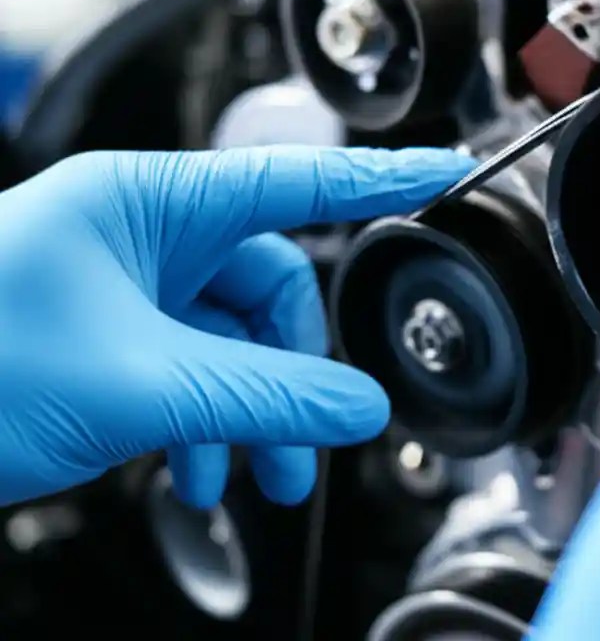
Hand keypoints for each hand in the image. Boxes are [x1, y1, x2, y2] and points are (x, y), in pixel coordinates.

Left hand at [0, 146, 470, 507]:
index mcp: (149, 204)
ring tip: (251, 475)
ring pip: (233, 342)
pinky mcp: (108, 337)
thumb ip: (266, 397)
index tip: (444, 172)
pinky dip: (205, 425)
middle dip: (294, 372)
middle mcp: (141, 236)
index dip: (381, 181)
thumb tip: (357, 407)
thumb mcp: (139, 384)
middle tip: (308, 435)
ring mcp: (123, 288)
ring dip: (251, 414)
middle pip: (270, 289)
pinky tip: (190, 472)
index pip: (296, 181)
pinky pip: (192, 372)